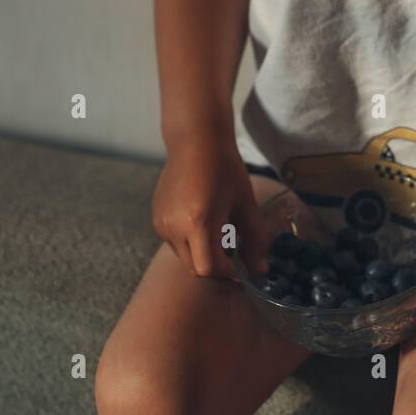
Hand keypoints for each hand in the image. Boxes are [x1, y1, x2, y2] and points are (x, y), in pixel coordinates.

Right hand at [152, 135, 269, 281]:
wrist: (195, 142)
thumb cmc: (225, 169)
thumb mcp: (245, 204)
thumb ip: (254, 239)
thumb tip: (260, 270)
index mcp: (197, 222)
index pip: (209, 268)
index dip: (228, 272)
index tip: (243, 266)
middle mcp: (173, 227)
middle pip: (195, 268)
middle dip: (217, 266)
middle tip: (234, 252)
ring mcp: (161, 224)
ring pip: (185, 257)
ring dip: (203, 254)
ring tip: (220, 231)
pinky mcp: (156, 219)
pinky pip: (175, 243)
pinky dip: (191, 242)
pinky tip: (203, 220)